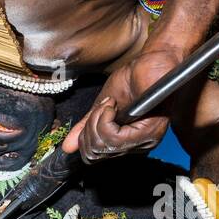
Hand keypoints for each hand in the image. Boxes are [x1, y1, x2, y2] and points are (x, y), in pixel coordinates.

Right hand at [64, 47, 181, 161]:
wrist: (151, 62)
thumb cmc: (133, 80)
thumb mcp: (101, 107)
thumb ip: (86, 128)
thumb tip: (68, 146)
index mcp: (128, 143)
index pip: (94, 157)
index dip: (85, 136)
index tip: (95, 113)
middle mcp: (138, 146)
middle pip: (97, 154)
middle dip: (89, 128)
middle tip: (101, 109)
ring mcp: (145, 140)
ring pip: (105, 146)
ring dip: (97, 121)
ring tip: (108, 105)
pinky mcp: (149, 131)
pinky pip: (114, 138)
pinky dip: (105, 119)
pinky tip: (112, 105)